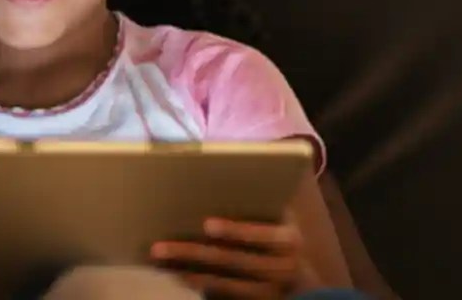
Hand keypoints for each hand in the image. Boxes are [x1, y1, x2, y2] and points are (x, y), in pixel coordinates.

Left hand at [151, 214, 314, 298]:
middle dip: (192, 252)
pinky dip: (195, 281)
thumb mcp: (283, 221)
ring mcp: (266, 290)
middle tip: (159, 246)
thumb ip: (263, 203)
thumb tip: (229, 173)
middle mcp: (280, 267)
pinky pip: (219, 293)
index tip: (207, 225)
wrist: (302, 283)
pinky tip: (174, 271)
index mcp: (287, 240)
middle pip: (231, 259)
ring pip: (221, 281)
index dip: (235, 230)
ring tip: (159, 257)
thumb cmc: (282, 239)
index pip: (260, 235)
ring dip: (186, 269)